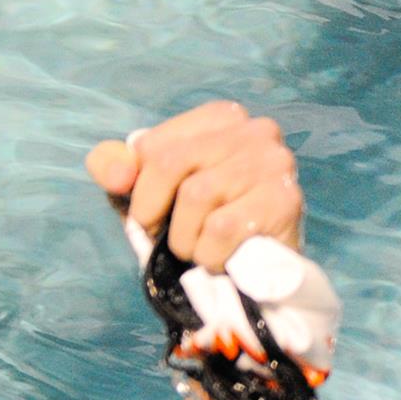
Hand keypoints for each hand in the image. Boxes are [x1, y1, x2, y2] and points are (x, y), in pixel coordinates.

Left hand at [85, 101, 303, 272]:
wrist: (247, 281)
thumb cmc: (196, 228)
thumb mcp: (144, 196)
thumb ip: (115, 171)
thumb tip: (115, 172)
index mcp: (221, 118)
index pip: (150, 146)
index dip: (140, 192)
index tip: (155, 213)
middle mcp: (255, 128)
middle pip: (169, 164)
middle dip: (156, 214)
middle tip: (171, 238)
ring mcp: (275, 161)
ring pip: (196, 195)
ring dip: (185, 239)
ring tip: (203, 246)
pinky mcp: (285, 199)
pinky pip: (221, 228)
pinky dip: (210, 255)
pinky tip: (226, 257)